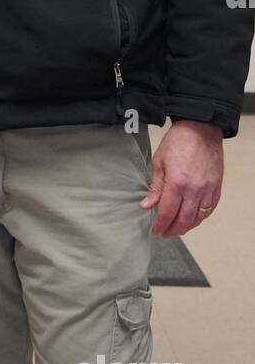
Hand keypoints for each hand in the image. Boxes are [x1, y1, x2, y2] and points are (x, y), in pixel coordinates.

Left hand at [140, 120, 223, 236]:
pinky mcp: (216, 186)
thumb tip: (147, 205)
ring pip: (198, 217)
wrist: (201, 129)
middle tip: (165, 234)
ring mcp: (208, 189)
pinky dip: (201, 217)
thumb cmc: (178, 142)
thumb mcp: (159, 162)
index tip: (156, 231)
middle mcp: (194, 189)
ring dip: (187, 226)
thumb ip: (155, 187)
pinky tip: (193, 218)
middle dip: (173, 230)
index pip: (167, 213)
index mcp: (177, 183)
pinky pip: (210, 208)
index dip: (160, 225)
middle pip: (184, 220)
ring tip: (178, 229)